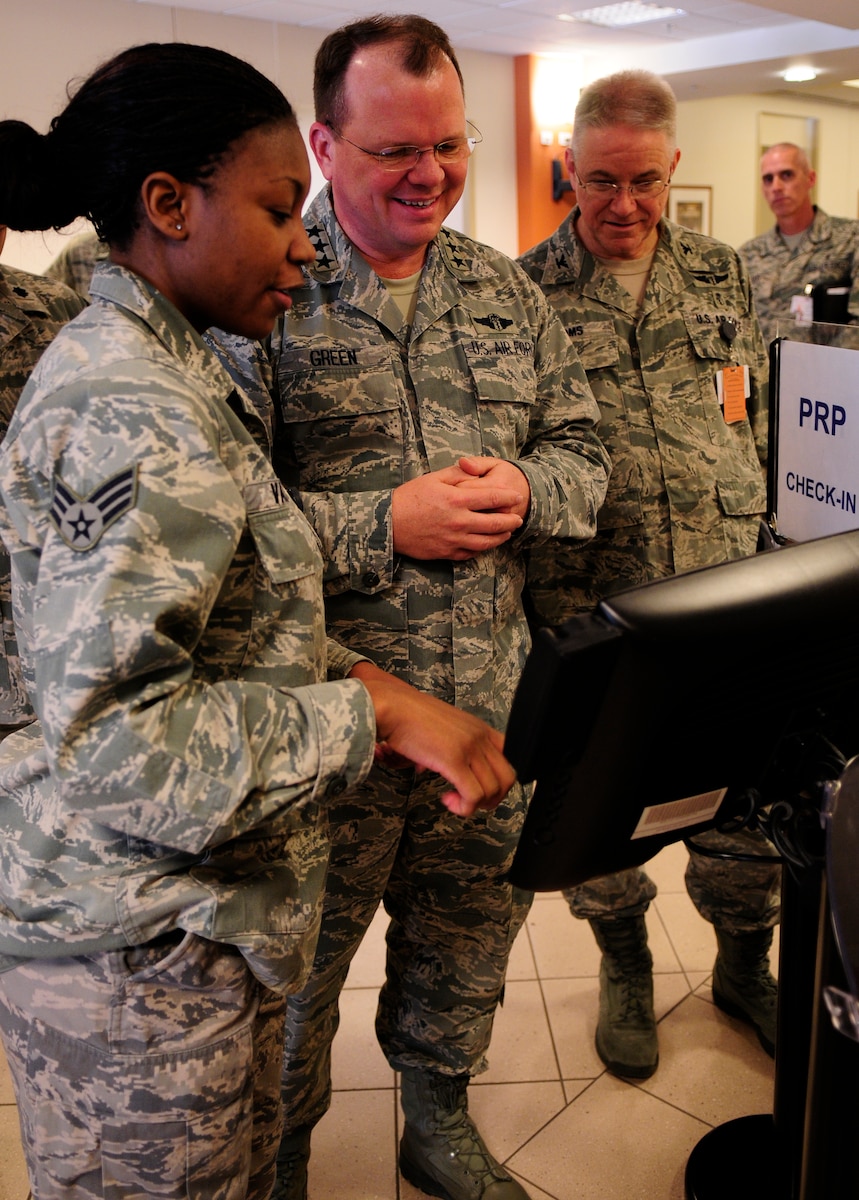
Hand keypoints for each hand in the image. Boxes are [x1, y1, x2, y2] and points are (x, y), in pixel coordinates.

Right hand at [349, 662, 515, 815]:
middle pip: (508, 778)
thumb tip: (453, 772)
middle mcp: (480, 737)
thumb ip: (458, 747)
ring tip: (454, 800)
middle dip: (493, 798)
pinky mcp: (454, 761)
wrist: (394, 708)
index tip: (483, 788)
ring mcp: (469, 748)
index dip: (500, 780)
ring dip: (475, 805)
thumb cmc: (412, 717)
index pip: (510, 758)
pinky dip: (463, 806)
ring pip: (492, 790)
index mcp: (480, 729)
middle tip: (472, 802)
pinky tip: (447, 799)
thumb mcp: (447, 728)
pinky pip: (473, 795)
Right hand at [391, 462, 524, 560]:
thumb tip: (475, 471)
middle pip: (496, 523)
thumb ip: (458, 474)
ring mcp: (454, 540)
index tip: (517, 496)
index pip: (493, 498)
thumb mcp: (434, 478)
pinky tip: (486, 543)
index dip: (508, 497)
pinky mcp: (447, 553)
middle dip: (511, 521)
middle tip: (518, 518)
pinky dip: (482, 549)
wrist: (388, 524)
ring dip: (501, 537)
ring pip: (487, 542)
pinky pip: (471, 553)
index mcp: (457, 500)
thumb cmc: (410, 498)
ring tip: (507, 533)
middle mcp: (459, 522)